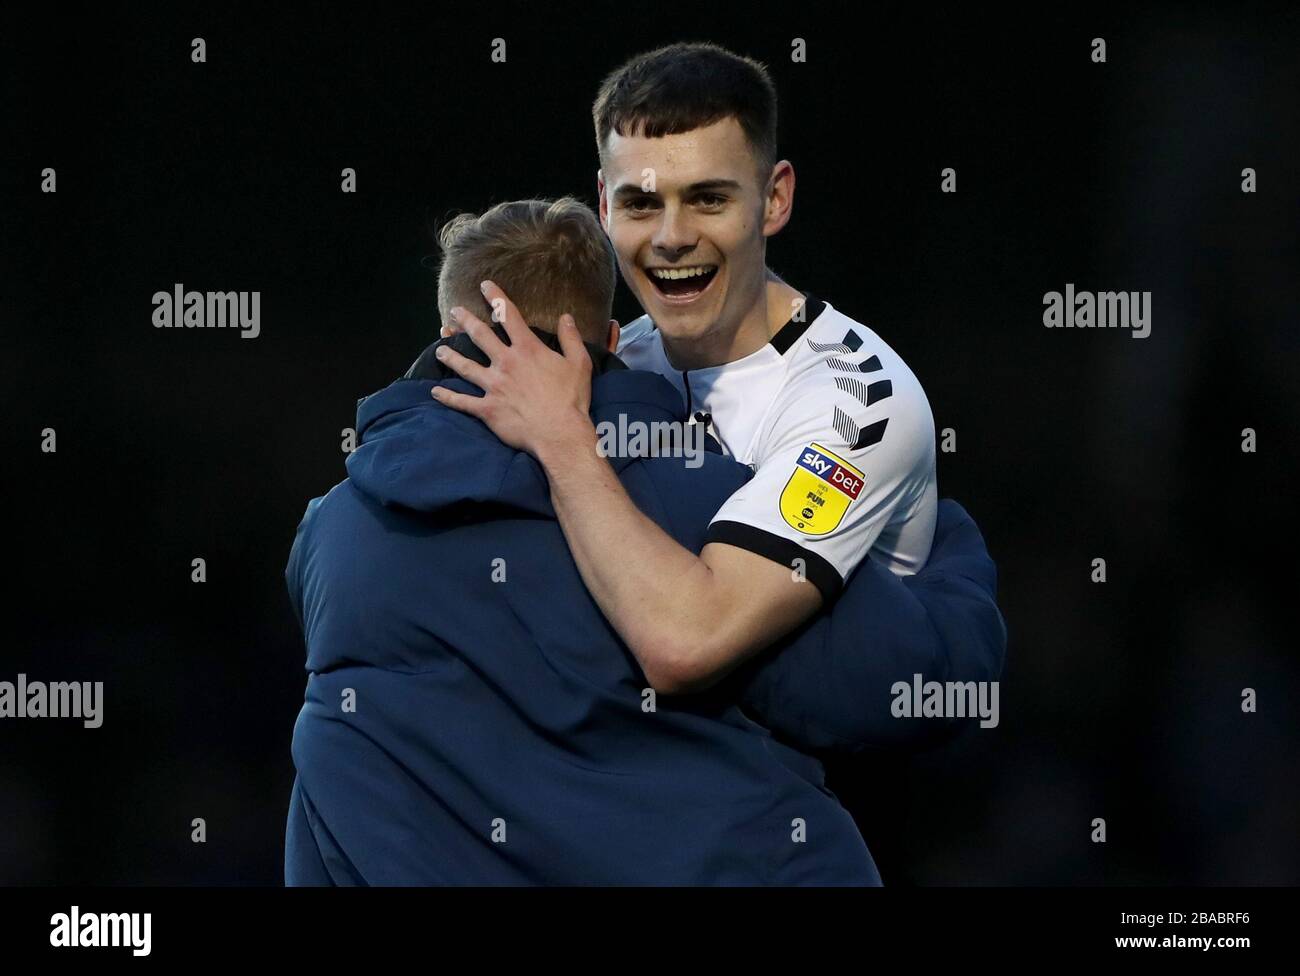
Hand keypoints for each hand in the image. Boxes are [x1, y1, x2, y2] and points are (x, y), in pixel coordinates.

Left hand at [430, 280, 595, 458]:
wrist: (560, 433)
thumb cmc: (572, 399)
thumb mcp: (579, 364)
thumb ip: (571, 338)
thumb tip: (566, 317)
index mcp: (527, 349)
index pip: (508, 316)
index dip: (496, 298)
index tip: (484, 286)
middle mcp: (506, 363)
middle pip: (480, 336)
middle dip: (465, 321)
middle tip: (455, 312)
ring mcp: (494, 386)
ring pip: (465, 366)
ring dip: (451, 356)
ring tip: (441, 348)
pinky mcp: (487, 409)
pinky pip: (462, 401)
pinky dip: (447, 397)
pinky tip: (435, 392)